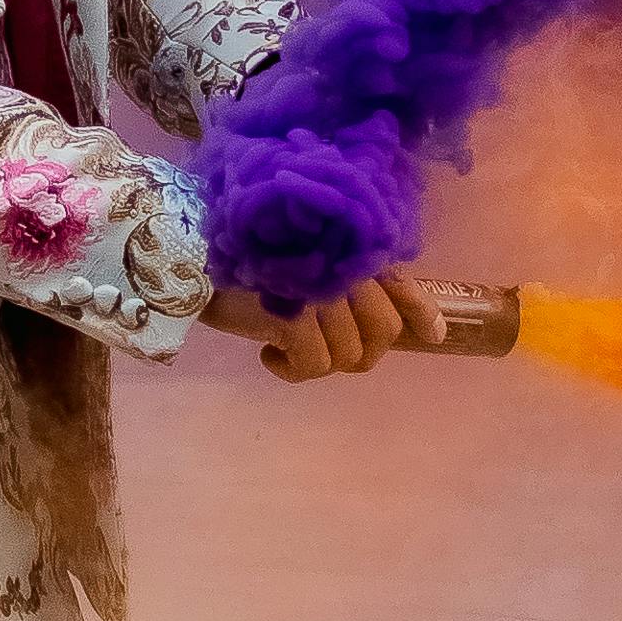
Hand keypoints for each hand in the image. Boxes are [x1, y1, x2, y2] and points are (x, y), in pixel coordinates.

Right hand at [200, 267, 447, 381]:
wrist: (187, 260)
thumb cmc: (242, 263)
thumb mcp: (299, 265)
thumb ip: (340, 281)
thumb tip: (387, 323)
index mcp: (348, 248)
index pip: (401, 282)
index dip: (422, 313)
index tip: (433, 337)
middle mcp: (343, 266)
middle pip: (382, 331)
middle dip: (359, 353)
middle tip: (321, 350)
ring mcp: (322, 291)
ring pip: (349, 355)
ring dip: (318, 363)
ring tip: (286, 348)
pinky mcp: (295, 316)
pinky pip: (315, 365)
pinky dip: (293, 372)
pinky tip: (269, 358)